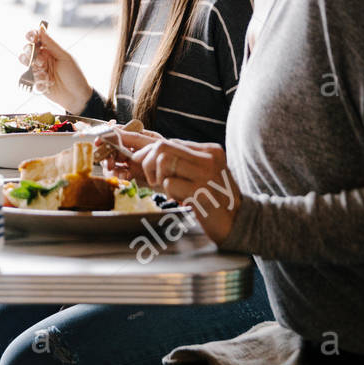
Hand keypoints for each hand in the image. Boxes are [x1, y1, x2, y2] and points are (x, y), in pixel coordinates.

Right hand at [17, 25, 91, 113]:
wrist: (77, 96)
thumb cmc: (74, 75)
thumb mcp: (65, 58)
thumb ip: (52, 45)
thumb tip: (41, 30)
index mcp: (51, 50)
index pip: (38, 39)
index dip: (32, 35)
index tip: (30, 36)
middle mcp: (43, 58)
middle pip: (29, 49)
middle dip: (30, 52)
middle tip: (40, 60)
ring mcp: (39, 69)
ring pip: (26, 61)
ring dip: (30, 64)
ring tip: (41, 70)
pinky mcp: (36, 81)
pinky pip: (29, 77)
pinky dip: (36, 79)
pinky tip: (46, 83)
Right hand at [95, 127, 161, 184]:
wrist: (177, 170)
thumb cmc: (167, 152)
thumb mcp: (150, 143)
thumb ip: (131, 137)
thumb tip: (113, 128)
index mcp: (133, 136)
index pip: (113, 134)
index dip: (103, 137)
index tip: (98, 142)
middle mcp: (128, 147)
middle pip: (108, 149)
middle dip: (107, 156)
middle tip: (110, 163)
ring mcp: (128, 160)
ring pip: (111, 162)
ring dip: (112, 168)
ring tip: (119, 172)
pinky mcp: (130, 173)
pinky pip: (118, 173)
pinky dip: (119, 175)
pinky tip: (125, 177)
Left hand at [106, 132, 241, 243]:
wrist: (240, 223)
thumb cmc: (214, 199)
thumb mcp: (200, 174)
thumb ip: (178, 162)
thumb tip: (143, 154)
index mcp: (209, 151)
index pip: (169, 140)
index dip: (142, 143)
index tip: (122, 142)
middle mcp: (209, 158)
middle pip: (162, 147)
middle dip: (146, 161)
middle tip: (151, 178)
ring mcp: (206, 174)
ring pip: (163, 161)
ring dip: (157, 177)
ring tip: (169, 189)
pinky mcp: (201, 192)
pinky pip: (169, 184)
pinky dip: (169, 193)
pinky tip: (182, 199)